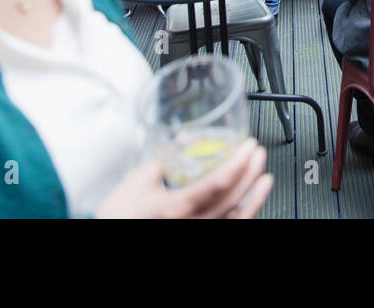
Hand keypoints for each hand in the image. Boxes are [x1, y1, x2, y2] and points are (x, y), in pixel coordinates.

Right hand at [94, 138, 272, 218]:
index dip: (237, 164)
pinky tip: (254, 200)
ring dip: (253, 194)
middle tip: (256, 152)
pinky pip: (230, 226)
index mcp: (174, 207)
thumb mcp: (137, 182)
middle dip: (249, 172)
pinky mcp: (201, 234)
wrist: (110, 234)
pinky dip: (246, 212)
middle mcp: (190, 223)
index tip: (248, 147)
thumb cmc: (120, 216)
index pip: (216, 185)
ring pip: (235, 216)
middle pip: (230, 198)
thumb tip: (183, 140)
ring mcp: (196, 231)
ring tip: (264, 174)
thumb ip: (163, 160)